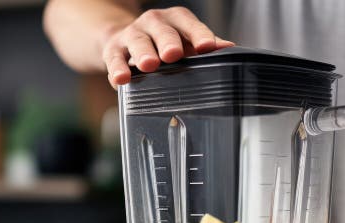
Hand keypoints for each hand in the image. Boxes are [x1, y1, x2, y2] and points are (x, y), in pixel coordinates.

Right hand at [101, 7, 233, 86]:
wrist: (125, 40)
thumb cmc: (163, 43)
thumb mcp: (185, 41)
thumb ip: (204, 45)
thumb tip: (230, 49)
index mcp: (176, 20)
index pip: (189, 24)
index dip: (198, 35)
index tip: (206, 47)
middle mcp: (154, 23)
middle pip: (162, 30)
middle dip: (168, 42)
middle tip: (173, 54)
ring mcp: (133, 35)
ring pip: (138, 42)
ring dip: (143, 53)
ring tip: (149, 65)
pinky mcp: (114, 50)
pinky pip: (115, 59)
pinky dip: (118, 69)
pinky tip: (121, 79)